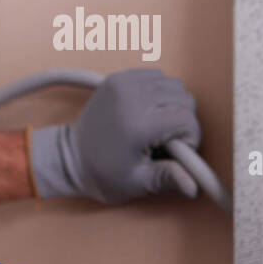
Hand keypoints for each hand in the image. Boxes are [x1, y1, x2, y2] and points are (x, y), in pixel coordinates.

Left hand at [29, 68, 201, 203]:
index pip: (186, 119)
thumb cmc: (104, 174)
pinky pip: (155, 76)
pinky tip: (149, 110)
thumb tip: (193, 187)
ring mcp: (124, 84)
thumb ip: (168, 179)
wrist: (69, 156)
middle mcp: (132, 98)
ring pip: (172, 84)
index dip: (190, 138)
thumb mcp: (138, 182)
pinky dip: (159, 91)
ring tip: (158, 124)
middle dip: (183, 120)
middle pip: (183, 98)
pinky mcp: (118, 78)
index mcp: (138, 125)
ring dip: (173, 104)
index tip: (179, 151)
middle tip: (169, 139)